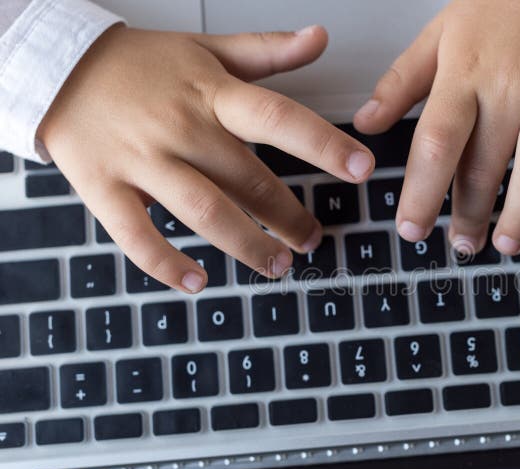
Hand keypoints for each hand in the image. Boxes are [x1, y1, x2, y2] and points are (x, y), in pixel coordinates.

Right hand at [40, 24, 374, 292]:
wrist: (59, 67)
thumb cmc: (142, 64)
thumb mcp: (206, 49)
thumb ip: (266, 51)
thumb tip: (319, 38)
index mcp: (211, 94)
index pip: (277, 118)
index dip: (323, 144)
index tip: (362, 169)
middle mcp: (181, 128)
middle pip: (248, 179)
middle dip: (289, 216)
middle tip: (314, 239)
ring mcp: (141, 161)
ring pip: (204, 212)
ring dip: (247, 246)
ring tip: (278, 266)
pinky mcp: (105, 188)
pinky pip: (136, 235)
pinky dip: (167, 264)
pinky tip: (198, 282)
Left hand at [354, 0, 519, 255]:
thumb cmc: (494, 5)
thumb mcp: (437, 36)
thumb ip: (400, 83)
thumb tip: (365, 124)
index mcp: (464, 74)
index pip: (436, 143)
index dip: (421, 192)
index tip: (411, 229)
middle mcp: (509, 85)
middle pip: (485, 163)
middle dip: (469, 213)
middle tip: (461, 246)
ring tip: (507, 243)